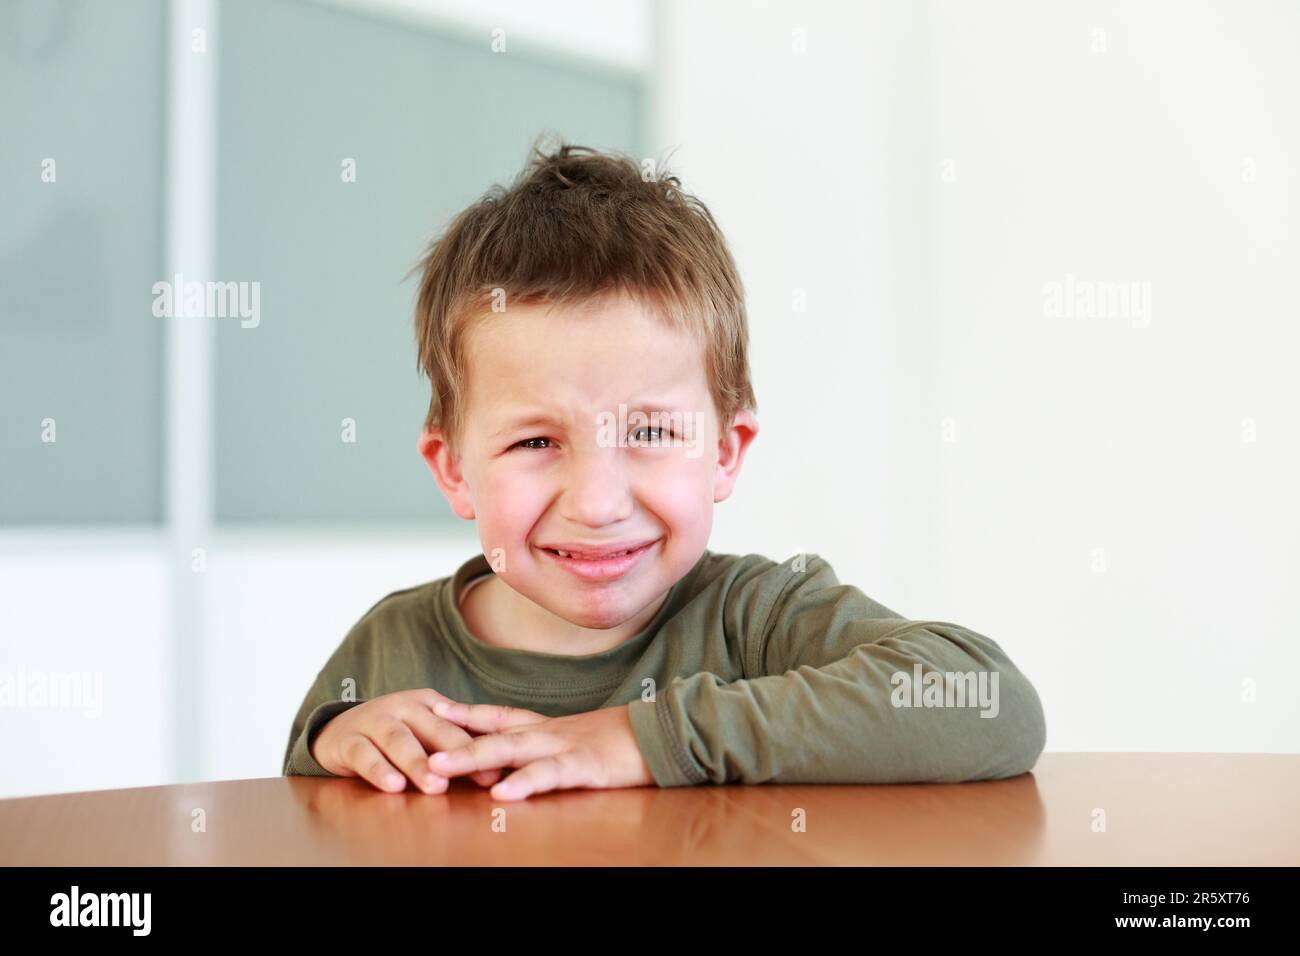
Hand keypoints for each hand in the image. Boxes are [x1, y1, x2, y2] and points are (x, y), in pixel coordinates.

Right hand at [309, 688, 503, 793]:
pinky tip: (394, 786)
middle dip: (457, 752)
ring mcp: (373, 721)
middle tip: (480, 776)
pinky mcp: (348, 741)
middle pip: (434, 728)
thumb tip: (496, 767)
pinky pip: (365, 755)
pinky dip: (380, 770)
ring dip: (419, 764)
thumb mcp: (424, 730)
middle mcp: (402, 706)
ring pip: (399, 740)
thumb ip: (453, 743)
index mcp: (428, 703)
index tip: (500, 770)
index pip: (459, 723)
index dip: (481, 745)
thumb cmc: (394, 734)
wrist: (337, 731)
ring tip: (437, 786)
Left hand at [426, 701, 655, 800]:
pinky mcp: (586, 766)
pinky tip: (503, 794)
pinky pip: (549, 774)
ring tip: (440, 767)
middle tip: (418, 740)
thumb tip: (523, 764)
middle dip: (455, 736)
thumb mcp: (584, 741)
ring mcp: (567, 746)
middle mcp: (551, 732)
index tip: (433, 706)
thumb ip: (554, 749)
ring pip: (511, 749)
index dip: (466, 711)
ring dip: (473, 757)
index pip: (500, 714)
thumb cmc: (628, 742)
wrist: (670, 732)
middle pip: (494, 731)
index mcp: (551, 726)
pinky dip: (524, 783)